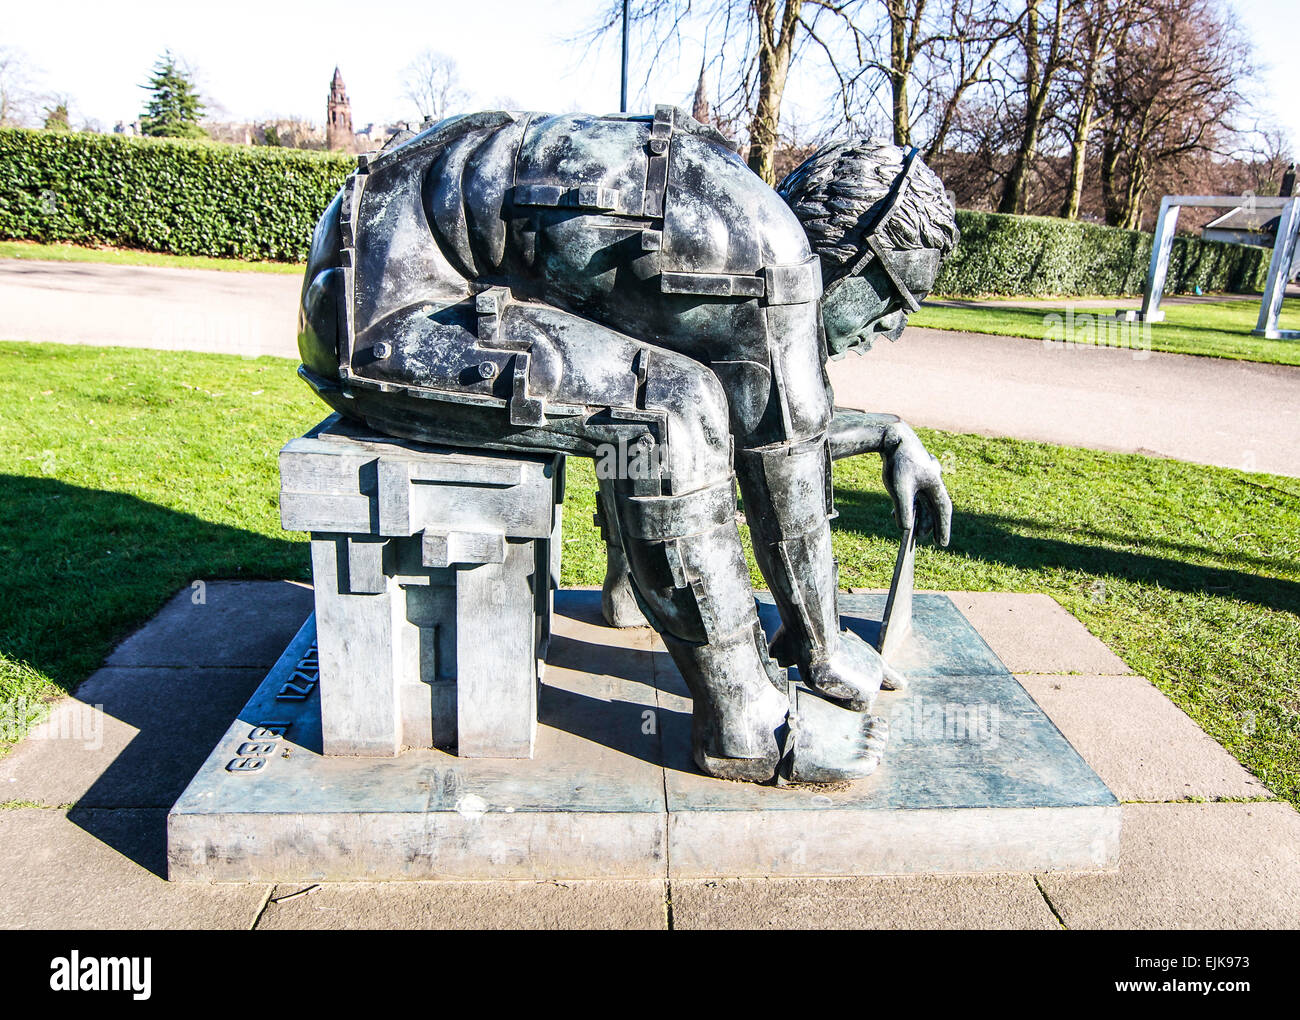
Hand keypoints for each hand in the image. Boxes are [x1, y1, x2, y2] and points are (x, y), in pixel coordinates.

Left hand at [880, 422, 950, 545]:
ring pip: (923, 502)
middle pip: (934, 508)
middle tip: (923, 540)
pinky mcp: (914, 473)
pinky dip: (909, 505)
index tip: (942, 544)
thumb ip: (904, 510)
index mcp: (935, 483)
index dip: (943, 527)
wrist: (891, 437)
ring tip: (908, 531)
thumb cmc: (898, 461)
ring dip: (916, 516)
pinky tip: (896, 515)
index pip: (943, 510)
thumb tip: (906, 529)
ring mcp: (924, 477)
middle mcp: (933, 480)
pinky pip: (915, 494)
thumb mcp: (899, 488)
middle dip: (928, 525)